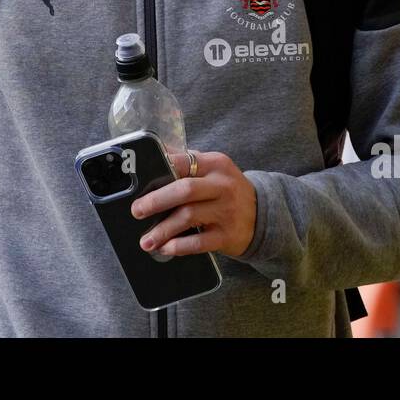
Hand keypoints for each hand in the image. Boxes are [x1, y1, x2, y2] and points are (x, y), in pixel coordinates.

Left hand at [130, 150, 256, 257]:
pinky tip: (166, 248)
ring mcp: (226, 211)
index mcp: (215, 164)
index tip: (139, 184)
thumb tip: (155, 152)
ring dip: (163, 230)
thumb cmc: (226, 190)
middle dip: (156, 201)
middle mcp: (222, 185)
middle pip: (184, 190)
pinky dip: (179, 246)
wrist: (263, 216)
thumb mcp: (212, 169)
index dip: (159, 171)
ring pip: (189, 217)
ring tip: (145, 240)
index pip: (183, 162)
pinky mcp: (228, 235)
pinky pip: (199, 242)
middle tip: (137, 211)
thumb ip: (185, 161)